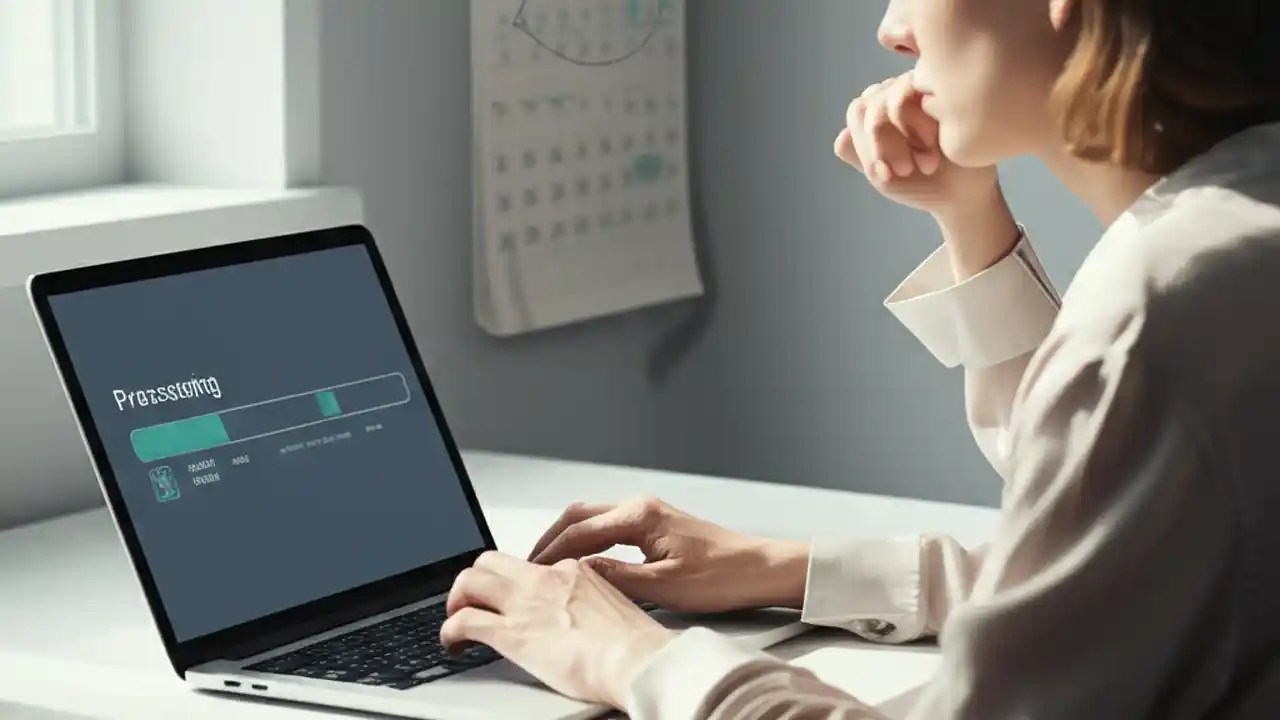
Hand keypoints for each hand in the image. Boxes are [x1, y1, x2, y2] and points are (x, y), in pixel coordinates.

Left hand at [441, 551, 672, 708]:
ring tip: (456, 620)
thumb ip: (592, 603)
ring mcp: (525, 603)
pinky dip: (449, 631)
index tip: (507, 596)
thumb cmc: (636, 645)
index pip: (529, 565)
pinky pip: (463, 621)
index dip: (511, 582)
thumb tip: (584, 618)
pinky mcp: (512, 632)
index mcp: (572, 571)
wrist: (639, 660)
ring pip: (469, 581)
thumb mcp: (614, 608)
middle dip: (475, 580)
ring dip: (456, 600)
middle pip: (490, 560)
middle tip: (473, 602)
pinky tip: (453, 644)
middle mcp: (545, 578)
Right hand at [528, 496, 809, 612]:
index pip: (579, 531)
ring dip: (567, 538)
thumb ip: (616, 577)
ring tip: (546, 563)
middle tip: (527, 563)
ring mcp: (648, 513)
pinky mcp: (655, 525)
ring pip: (592, 518)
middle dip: (549, 538)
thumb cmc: (721, 575)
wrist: (758, 569)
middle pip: (579, 515)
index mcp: (639, 516)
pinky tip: (581, 560)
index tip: (528, 569)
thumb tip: (577, 572)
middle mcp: (640, 506)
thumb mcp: (664, 585)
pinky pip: (609, 526)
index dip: (549, 552)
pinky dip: (587, 540)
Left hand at [836, 71, 1019, 278]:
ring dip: (908, 131)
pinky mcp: (943, 86)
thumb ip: (859, 155)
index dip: (869, 141)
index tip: (890, 174)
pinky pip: (920, 91)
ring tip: (928, 160)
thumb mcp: (883, 177)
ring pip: (894, 94)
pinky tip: (938, 143)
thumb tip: (842, 137)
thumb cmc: (920, 182)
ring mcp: (919, 87)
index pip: (858, 111)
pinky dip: (923, 121)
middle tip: (908, 169)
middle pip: (872, 102)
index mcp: (873, 114)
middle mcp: (894, 94)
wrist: (963, 191)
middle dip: (887, 140)